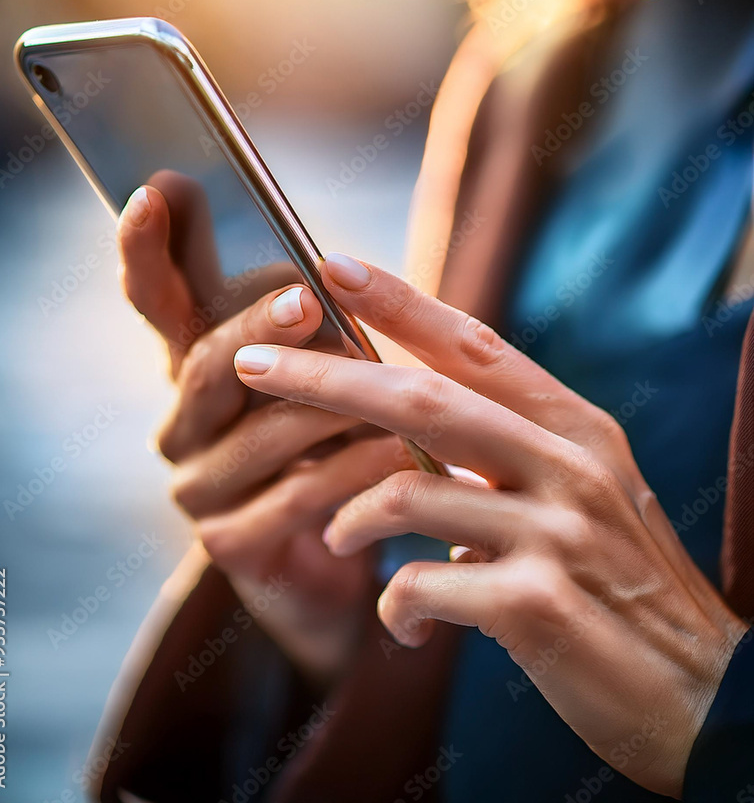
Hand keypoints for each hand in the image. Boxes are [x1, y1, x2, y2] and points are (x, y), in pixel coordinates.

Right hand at [116, 181, 410, 684]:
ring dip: (333, 406)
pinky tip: (401, 457)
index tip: (154, 188)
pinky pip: (296, 496)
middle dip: (258, 328)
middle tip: (305, 301)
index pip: (156, 298)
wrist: (339, 559)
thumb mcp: (317, 372)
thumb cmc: (329, 445)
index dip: (147, 246)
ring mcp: (197, 487)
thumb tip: (326, 261)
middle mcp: (181, 424)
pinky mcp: (228, 544)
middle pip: (207, 363)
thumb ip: (308, 323)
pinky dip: (353, 472)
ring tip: (395, 389)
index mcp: (196, 366)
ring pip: (262, 432)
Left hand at [234, 252, 747, 795]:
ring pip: (411, 490)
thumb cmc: (627, 589)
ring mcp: (556, 532)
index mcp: (577, 428)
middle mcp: (568, 464)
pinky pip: (424, 584)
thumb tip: (422, 452)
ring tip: (338, 534)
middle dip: (328, 378)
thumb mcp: (585, 498)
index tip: (334, 266)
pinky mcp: (537, 605)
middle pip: (423, 400)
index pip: (476, 346)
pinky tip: (401, 625)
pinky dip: (393, 603)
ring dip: (353, 515)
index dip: (401, 303)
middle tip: (253, 364)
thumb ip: (511, 460)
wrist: (706, 693)